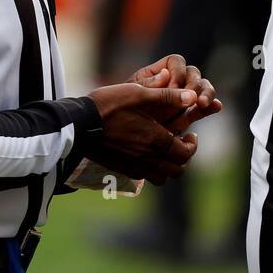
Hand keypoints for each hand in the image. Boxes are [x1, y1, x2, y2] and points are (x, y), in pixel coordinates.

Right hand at [85, 83, 199, 184]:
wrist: (79, 124)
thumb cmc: (108, 105)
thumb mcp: (138, 93)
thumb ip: (167, 96)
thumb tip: (193, 97)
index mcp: (155, 140)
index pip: (185, 153)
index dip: (192, 145)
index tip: (190, 134)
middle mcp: (147, 158)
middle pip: (176, 170)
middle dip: (183, 157)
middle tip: (180, 142)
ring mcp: (133, 166)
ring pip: (161, 178)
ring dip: (168, 166)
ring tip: (164, 150)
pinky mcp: (121, 169)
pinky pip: (144, 177)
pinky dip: (151, 169)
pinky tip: (145, 153)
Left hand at [130, 53, 221, 133]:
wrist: (121, 134)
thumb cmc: (122, 109)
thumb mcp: (131, 95)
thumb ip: (149, 85)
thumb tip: (166, 75)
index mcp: (158, 72)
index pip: (176, 62)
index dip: (177, 72)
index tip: (172, 88)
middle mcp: (174, 81)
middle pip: (193, 73)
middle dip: (195, 84)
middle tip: (193, 99)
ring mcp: (183, 97)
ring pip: (202, 88)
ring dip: (207, 94)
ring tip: (203, 103)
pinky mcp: (189, 112)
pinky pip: (203, 107)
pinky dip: (212, 106)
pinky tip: (217, 107)